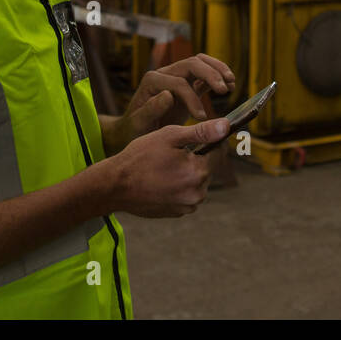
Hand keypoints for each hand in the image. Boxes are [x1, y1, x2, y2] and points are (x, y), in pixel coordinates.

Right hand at [106, 119, 231, 217]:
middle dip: (196, 158)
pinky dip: (179, 186)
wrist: (114, 186)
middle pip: (208, 168)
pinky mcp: (177, 212)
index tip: (194, 138)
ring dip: (188, 173)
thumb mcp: (169, 136)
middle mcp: (197, 193)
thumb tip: (226, 127)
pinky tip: (161, 180)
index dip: (209, 142)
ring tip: (165, 167)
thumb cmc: (139, 157)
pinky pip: (186, 195)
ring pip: (197, 182)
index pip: (218, 153)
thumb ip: (201, 132)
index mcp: (198, 172)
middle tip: (172, 153)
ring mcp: (187, 206)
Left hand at [113, 53, 235, 149]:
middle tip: (224, 90)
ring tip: (231, 82)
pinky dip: (218, 77)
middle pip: (192, 63)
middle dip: (210, 74)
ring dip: (217, 69)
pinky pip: (205, 75)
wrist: (134, 130)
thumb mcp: (138, 123)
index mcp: (152, 80)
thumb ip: (151, 109)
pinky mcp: (188, 85)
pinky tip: (230, 86)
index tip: (201, 118)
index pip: (178, 83)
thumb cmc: (135, 128)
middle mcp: (165, 73)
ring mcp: (177, 76)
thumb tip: (168, 95)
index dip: (192, 98)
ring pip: (200, 63)